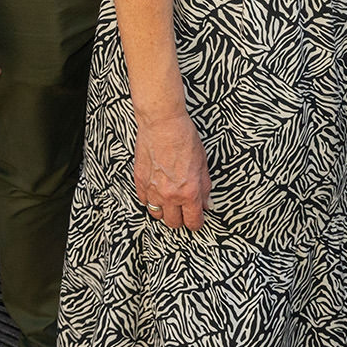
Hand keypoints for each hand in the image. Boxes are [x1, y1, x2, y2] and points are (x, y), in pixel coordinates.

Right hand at [133, 109, 210, 230]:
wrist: (162, 123)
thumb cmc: (184, 138)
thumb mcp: (203, 163)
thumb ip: (205, 187)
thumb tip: (207, 204)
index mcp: (189, 192)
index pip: (193, 222)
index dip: (197, 223)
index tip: (197, 219)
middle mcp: (170, 195)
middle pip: (173, 223)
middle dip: (180, 219)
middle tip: (184, 210)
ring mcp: (153, 190)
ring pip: (156, 214)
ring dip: (164, 211)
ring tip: (169, 201)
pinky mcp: (139, 181)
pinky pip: (144, 201)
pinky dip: (150, 199)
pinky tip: (156, 190)